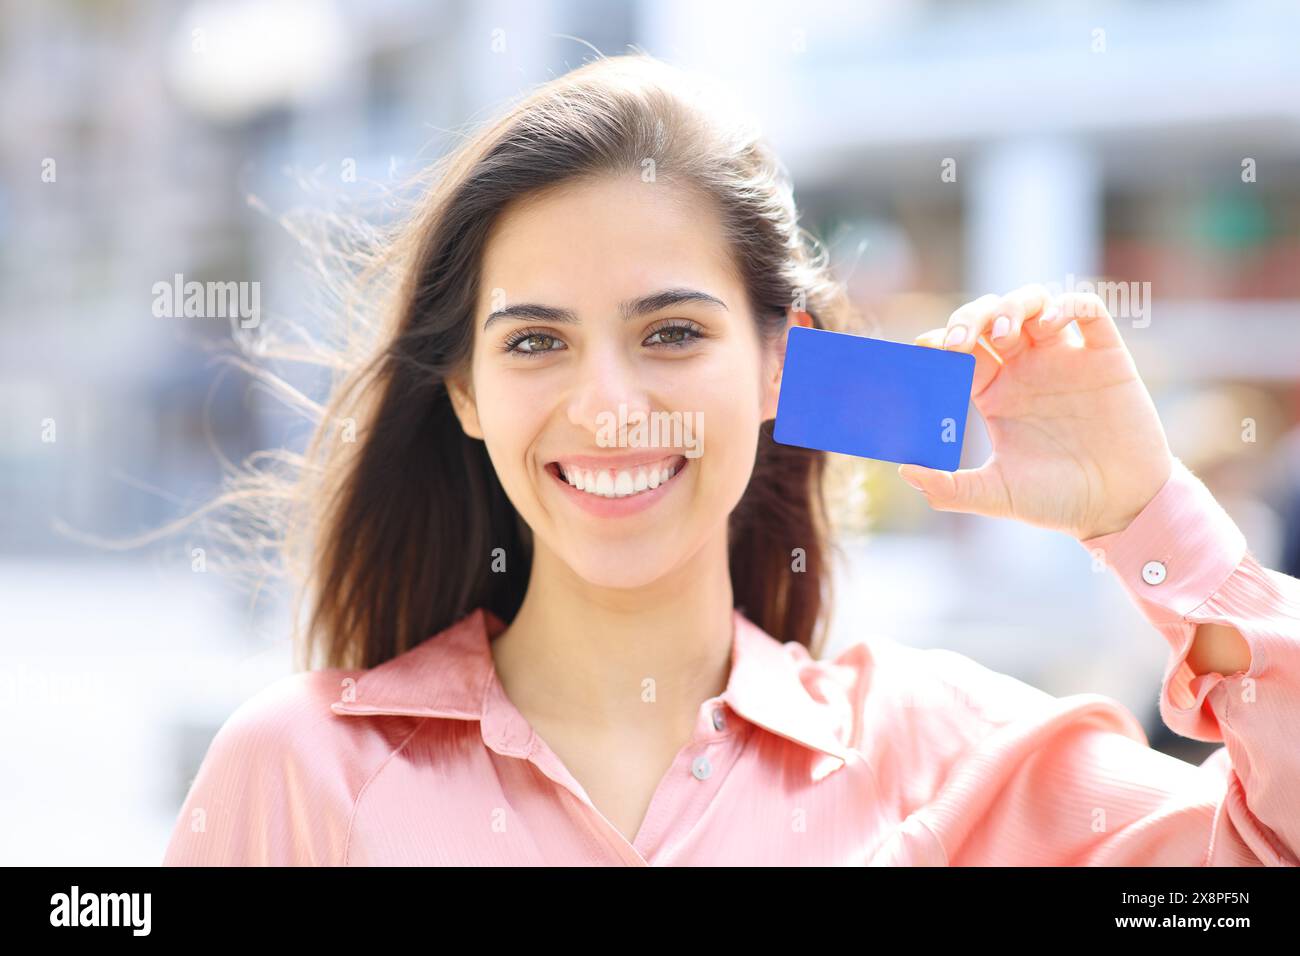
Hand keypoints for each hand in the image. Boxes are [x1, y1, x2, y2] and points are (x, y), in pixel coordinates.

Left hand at [899, 285, 1174, 540]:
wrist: (1118, 508)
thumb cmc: (1057, 501)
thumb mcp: (996, 494)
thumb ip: (949, 488)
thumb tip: (904, 471)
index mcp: (995, 393)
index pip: (962, 349)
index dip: (943, 340)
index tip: (928, 348)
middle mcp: (1026, 368)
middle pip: (991, 317)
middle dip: (971, 317)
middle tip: (959, 341)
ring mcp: (1065, 359)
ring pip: (1034, 303)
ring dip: (1013, 307)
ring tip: (1004, 336)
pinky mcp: (1105, 357)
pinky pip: (1088, 310)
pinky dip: (1067, 306)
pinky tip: (1050, 326)